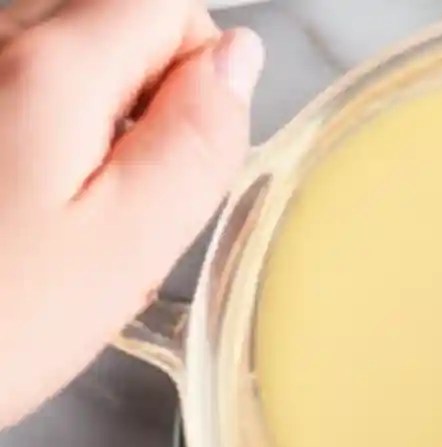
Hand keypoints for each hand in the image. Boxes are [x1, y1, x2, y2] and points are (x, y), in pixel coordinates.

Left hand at [0, 0, 261, 426]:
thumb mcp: (128, 247)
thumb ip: (197, 142)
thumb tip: (239, 61)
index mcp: (50, 71)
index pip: (169, 3)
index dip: (200, 73)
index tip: (178, 154)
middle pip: (108, 17)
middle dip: (141, 91)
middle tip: (121, 197)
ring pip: (55, 54)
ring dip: (84, 117)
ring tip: (60, 215)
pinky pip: (7, 92)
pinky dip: (32, 136)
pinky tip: (17, 212)